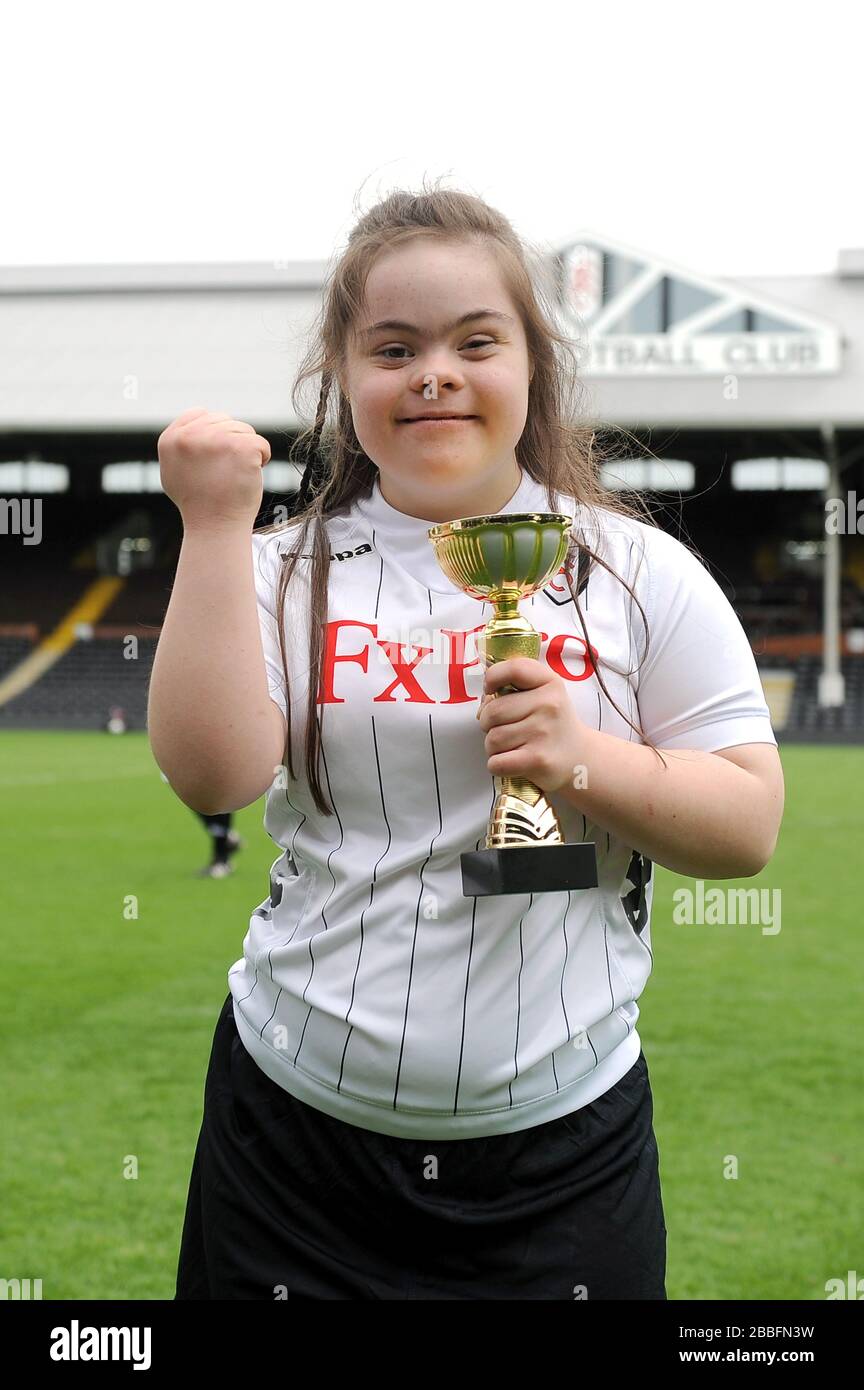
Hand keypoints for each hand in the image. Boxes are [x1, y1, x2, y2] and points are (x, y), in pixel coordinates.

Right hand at [157, 407, 271, 529]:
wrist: (215, 528)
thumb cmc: (198, 505)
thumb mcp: (174, 471)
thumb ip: (181, 445)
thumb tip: (198, 423)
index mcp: (170, 439)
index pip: (200, 414)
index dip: (214, 434)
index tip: (215, 460)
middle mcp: (189, 436)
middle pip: (224, 420)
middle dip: (231, 442)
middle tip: (225, 472)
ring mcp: (215, 440)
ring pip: (244, 430)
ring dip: (246, 451)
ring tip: (234, 476)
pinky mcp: (241, 447)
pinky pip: (261, 443)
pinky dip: (262, 459)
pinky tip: (249, 476)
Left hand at [476, 657, 588, 793]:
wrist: (580, 757)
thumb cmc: (551, 723)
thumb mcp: (543, 694)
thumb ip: (513, 689)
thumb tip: (483, 706)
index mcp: (550, 682)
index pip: (514, 669)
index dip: (492, 678)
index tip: (491, 690)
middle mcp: (549, 705)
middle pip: (493, 711)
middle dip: (488, 723)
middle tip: (504, 728)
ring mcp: (543, 732)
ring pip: (493, 739)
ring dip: (494, 747)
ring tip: (512, 746)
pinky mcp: (538, 760)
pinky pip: (496, 763)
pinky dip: (497, 765)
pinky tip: (512, 761)